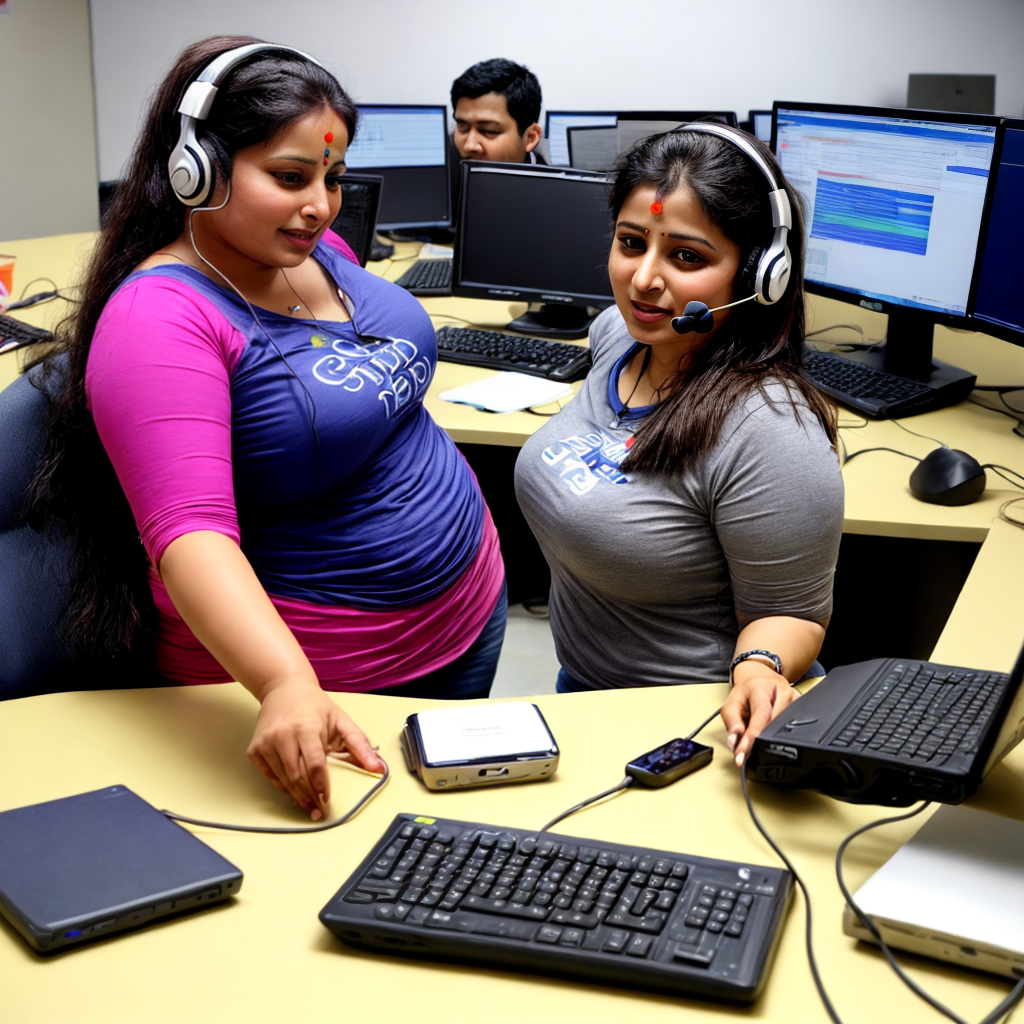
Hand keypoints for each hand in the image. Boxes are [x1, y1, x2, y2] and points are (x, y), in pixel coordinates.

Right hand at [246, 681, 384, 819]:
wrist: (284, 689)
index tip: (327, 799)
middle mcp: (283, 735)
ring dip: (296, 795)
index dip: (321, 785)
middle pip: (297, 775)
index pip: (314, 764)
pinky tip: (294, 791)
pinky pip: (269, 776)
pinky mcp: (254, 749)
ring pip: (282, 779)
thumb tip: (379, 768)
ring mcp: (266, 743)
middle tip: (319, 810)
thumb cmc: (315, 706)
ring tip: (309, 805)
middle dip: (309, 796)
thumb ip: (361, 745)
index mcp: (307, 727)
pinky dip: (282, 787)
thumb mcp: (341, 721)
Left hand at [720, 666, 799, 768]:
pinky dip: (781, 736)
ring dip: (770, 740)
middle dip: (760, 742)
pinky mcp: (802, 707)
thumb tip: (735, 741)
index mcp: (763, 688)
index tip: (744, 754)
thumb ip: (731, 722)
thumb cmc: (747, 692)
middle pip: (776, 724)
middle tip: (748, 753)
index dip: (752, 737)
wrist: (760, 679)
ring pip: (787, 728)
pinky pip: (795, 728)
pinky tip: (771, 735)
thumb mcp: (731, 702)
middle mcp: (783, 692)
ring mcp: (796, 699)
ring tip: (758, 740)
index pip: (761, 715)